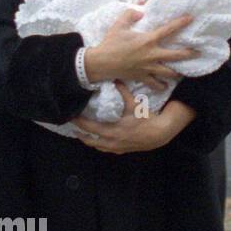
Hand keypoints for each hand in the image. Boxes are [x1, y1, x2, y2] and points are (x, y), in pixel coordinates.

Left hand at [71, 81, 192, 152]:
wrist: (159, 134)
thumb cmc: (146, 118)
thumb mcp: (134, 104)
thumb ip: (123, 92)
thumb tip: (116, 80)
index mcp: (111, 130)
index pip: (89, 127)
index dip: (79, 122)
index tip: (72, 117)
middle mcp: (111, 141)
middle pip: (89, 139)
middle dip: (79, 133)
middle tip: (72, 126)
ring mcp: (116, 148)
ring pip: (96, 146)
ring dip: (88, 141)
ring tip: (82, 135)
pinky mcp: (121, 151)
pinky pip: (106, 150)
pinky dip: (99, 145)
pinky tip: (97, 142)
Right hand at [83, 8, 193, 89]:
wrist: (101, 63)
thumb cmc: (110, 43)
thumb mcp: (119, 24)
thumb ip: (130, 15)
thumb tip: (140, 12)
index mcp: (148, 40)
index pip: (168, 30)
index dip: (181, 23)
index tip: (191, 19)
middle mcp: (151, 55)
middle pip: (176, 56)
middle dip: (189, 54)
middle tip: (198, 53)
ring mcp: (148, 68)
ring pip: (168, 72)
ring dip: (177, 73)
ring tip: (183, 72)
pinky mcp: (141, 77)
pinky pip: (154, 84)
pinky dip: (160, 86)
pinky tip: (165, 86)